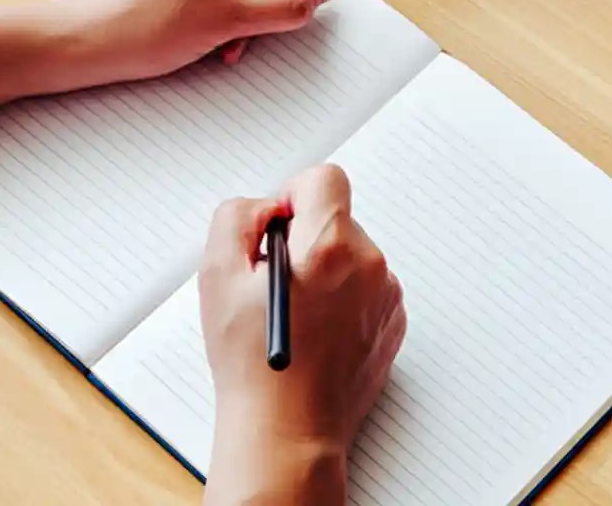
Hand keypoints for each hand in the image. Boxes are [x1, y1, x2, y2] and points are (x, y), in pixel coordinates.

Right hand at [199, 165, 405, 505]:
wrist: (289, 431)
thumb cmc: (252, 365)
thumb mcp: (217, 275)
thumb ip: (237, 217)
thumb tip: (267, 205)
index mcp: (328, 246)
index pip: (324, 179)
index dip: (293, 194)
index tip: (278, 225)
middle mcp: (368, 264)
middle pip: (336, 220)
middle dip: (304, 241)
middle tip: (276, 286)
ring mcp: (386, 294)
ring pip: (351, 255)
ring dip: (324, 273)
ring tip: (296, 318)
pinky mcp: (394, 320)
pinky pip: (366, 288)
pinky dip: (343, 300)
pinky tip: (317, 333)